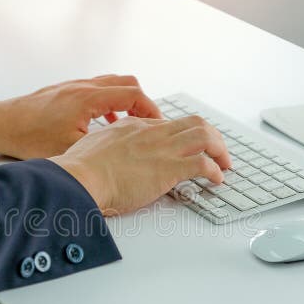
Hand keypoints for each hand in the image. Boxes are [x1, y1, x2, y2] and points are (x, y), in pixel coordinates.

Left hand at [0, 75, 162, 158]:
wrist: (0, 123)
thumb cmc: (28, 136)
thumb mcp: (69, 149)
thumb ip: (100, 150)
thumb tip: (124, 162)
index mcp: (89, 98)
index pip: (133, 94)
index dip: (151, 110)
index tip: (158, 125)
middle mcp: (83, 86)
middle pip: (127, 83)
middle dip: (143, 102)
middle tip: (149, 123)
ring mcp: (74, 87)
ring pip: (112, 85)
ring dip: (125, 103)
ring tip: (130, 126)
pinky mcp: (66, 92)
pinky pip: (97, 91)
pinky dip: (109, 104)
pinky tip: (105, 125)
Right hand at [50, 115, 231, 214]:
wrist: (80, 178)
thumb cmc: (79, 171)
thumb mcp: (91, 148)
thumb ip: (105, 149)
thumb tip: (105, 160)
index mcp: (132, 126)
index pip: (167, 124)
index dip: (181, 136)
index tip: (186, 147)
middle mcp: (151, 132)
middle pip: (194, 122)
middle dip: (211, 136)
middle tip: (217, 151)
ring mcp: (162, 148)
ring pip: (205, 136)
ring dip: (220, 150)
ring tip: (224, 164)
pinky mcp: (170, 167)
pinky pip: (204, 163)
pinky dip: (215, 171)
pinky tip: (216, 180)